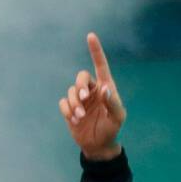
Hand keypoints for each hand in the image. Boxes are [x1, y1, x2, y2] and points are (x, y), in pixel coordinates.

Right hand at [59, 32, 126, 160]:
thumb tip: (104, 89)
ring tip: (80, 117)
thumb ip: (112, 103)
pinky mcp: (70, 108)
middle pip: (81, 76)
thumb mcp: (117, 118)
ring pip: (71, 91)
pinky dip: (68, 110)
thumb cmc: (111, 129)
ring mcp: (80, 99)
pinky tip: (74, 120)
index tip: (91, 36)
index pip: (101, 66)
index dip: (96, 51)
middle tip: (84, 98)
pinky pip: (63, 103)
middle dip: (80, 85)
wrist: (99, 145)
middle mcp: (92, 90)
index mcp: (105, 88)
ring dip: (75, 103)